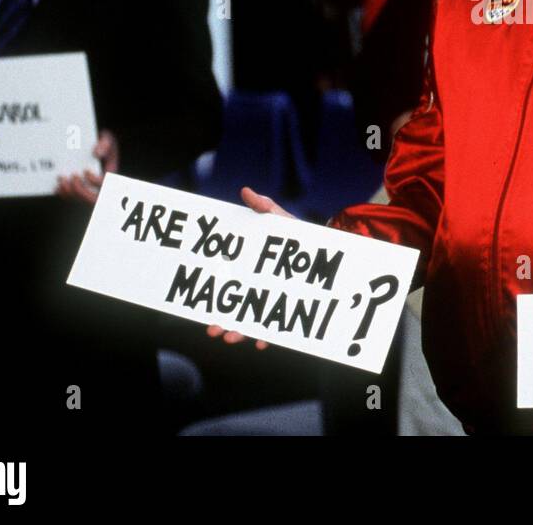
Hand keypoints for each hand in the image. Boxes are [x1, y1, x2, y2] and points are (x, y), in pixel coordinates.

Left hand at [56, 129, 118, 205]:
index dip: (95, 181)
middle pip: (93, 199)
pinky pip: (70, 196)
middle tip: (73, 176)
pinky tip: (57, 185)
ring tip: (61, 178)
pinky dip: (63, 193)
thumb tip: (95, 153)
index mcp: (109, 175)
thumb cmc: (102, 143)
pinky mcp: (78, 188)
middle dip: (80, 190)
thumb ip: (104, 144)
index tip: (86, 170)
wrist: (93, 144)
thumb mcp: (107, 139)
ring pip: (79, 199)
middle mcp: (100, 185)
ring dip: (69, 191)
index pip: (105, 185)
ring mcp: (88, 188)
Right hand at [204, 186, 293, 349]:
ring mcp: (273, 299)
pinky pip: (277, 327)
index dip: (215, 295)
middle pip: (235, 307)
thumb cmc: (298, 235)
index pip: (228, 284)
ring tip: (231, 337)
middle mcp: (259, 287)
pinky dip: (268, 335)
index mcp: (251, 269)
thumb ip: (264, 207)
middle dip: (221, 321)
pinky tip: (261, 341)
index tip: (204, 306)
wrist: (328, 250)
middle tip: (213, 328)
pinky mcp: (290, 309)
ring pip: (252, 320)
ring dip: (239, 331)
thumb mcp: (280, 219)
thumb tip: (246, 191)